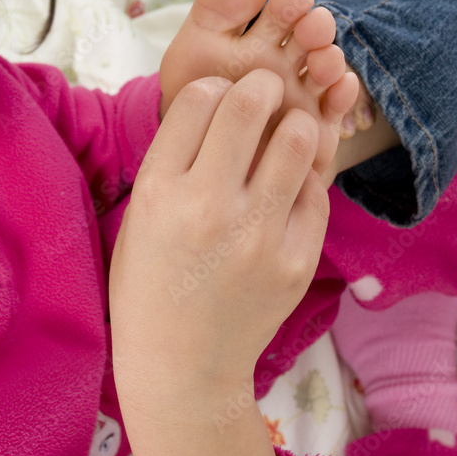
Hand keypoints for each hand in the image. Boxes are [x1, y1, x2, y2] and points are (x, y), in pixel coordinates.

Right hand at [110, 69, 326, 455]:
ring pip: (297, 138)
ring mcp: (258, 235)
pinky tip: (288, 189)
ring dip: (293, 125)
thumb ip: (175, 160)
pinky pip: (316, 191)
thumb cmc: (150, 285)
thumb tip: (219, 99)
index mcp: (158, 192)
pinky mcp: (297, 261)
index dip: (213, 87)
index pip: (198, 97)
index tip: (219, 98)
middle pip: (251, 103)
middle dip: (262, 87)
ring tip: (284, 136)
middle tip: (265, 95)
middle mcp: (208, 206)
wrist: (183, 368)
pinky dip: (304, 179)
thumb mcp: (140, 217)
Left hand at [159, 0, 357, 175]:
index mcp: (263, 32)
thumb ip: (221, 0)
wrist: (190, 150)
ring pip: (328, 69)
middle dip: (316, 26)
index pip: (287, 5)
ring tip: (323, 59)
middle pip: (313, 33)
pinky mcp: (314, 128)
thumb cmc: (197, 90)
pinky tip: (340, 86)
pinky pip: (336, 109)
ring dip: (331, 60)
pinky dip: (343, 96)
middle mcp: (289, 58)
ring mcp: (304, 91)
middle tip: (311, 26)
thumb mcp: (199, 40)